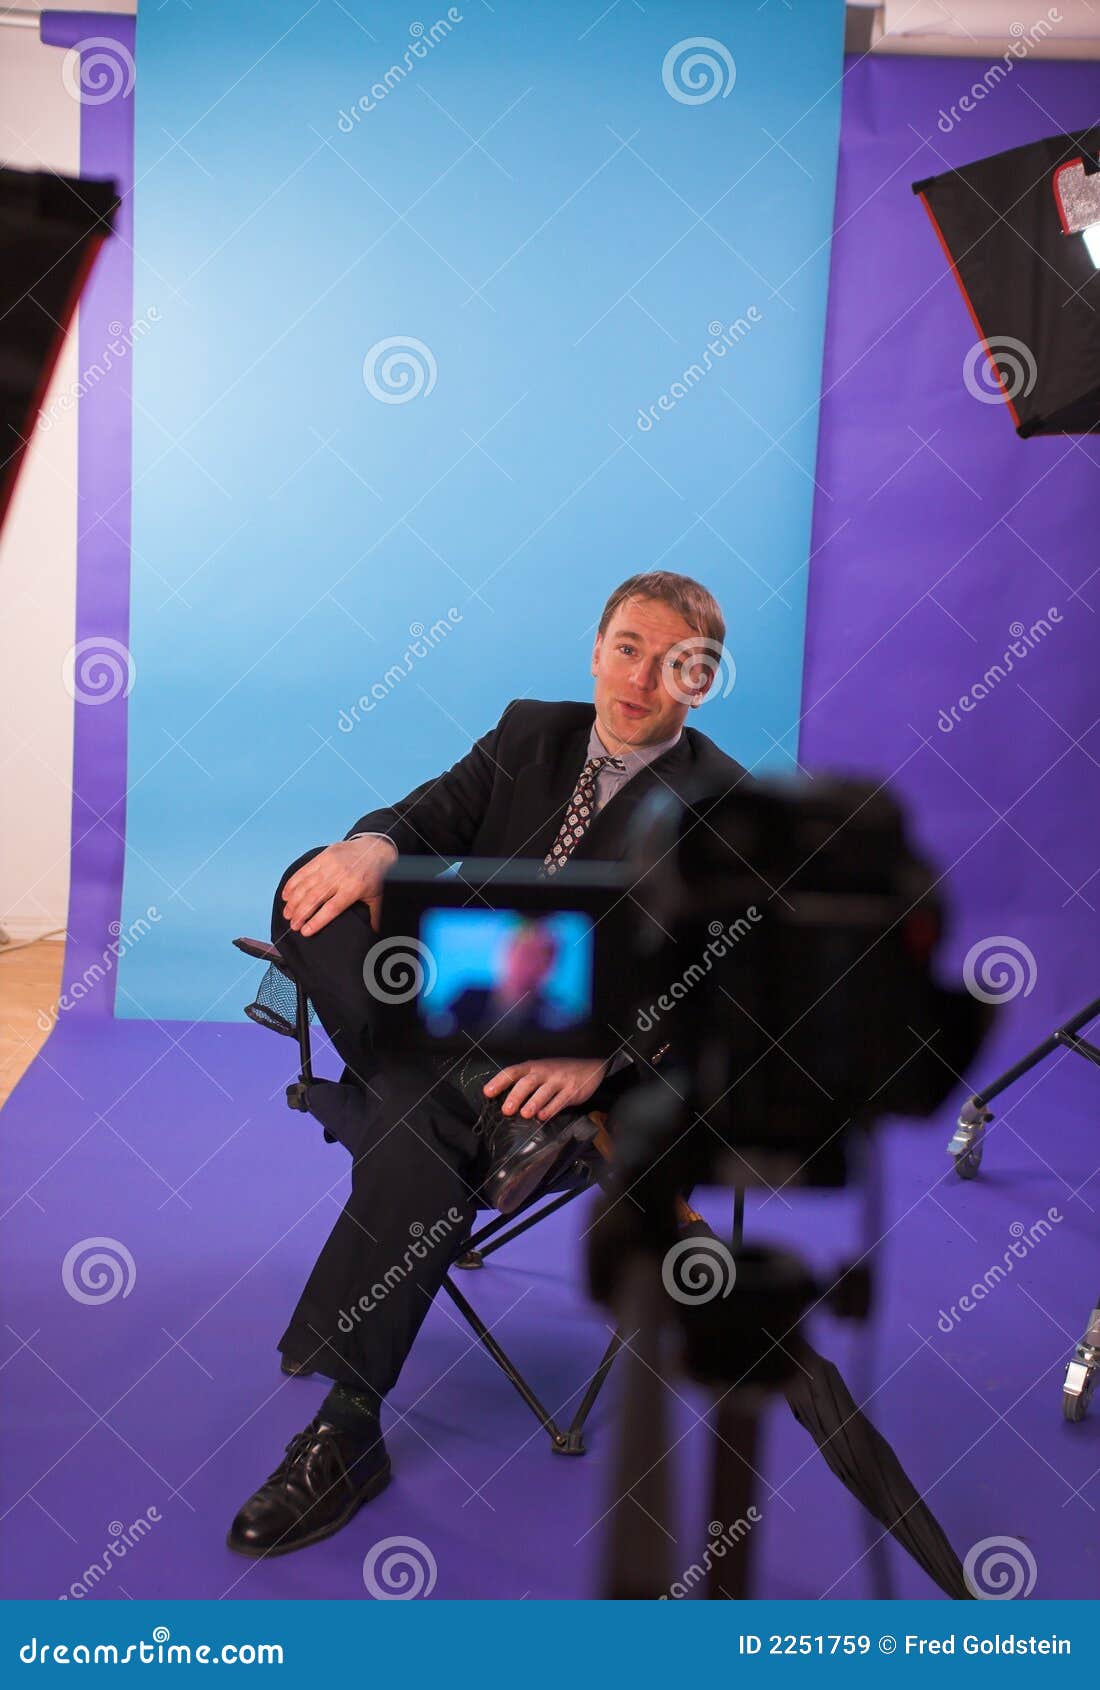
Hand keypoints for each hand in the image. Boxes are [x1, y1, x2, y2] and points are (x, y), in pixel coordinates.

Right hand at [281, 837, 396, 936]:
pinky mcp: (324, 856)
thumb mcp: (378, 896)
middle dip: (300, 914)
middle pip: (314, 898)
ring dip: (293, 901)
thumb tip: (373, 933)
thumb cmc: (376, 875)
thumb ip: (374, 916)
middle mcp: (340, 876)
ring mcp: (330, 864)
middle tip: (292, 925)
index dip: (316, 921)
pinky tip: (286, 895)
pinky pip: (304, 871)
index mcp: (354, 888)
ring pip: (306, 885)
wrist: (376, 847)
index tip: (305, 931)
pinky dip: (293, 883)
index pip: (331, 908)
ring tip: (287, 914)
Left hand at [482, 1056, 608, 1122]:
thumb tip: (502, 1101)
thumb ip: (524, 1083)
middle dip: (516, 1096)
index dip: (499, 1081)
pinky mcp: (572, 1090)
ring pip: (544, 1091)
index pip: (513, 1071)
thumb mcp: (541, 1071)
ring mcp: (559, 1081)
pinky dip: (551, 1109)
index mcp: (533, 1067)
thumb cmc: (558, 1072)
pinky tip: (543, 1117)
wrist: (590, 1066)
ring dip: (533, 1103)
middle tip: (506, 1110)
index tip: (487, 1092)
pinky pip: (561, 1100)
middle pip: (527, 1082)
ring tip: (525, 1114)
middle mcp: (545, 1072)